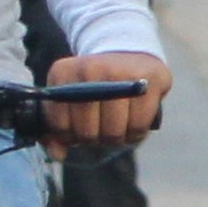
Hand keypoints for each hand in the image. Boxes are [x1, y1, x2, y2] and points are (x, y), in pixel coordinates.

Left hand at [41, 49, 168, 150]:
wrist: (127, 52)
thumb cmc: (94, 84)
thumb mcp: (69, 97)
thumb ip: (57, 128)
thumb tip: (57, 154)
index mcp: (63, 72)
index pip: (60, 124)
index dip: (69, 137)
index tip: (76, 131)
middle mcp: (90, 69)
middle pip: (88, 132)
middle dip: (93, 139)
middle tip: (99, 130)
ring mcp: (120, 73)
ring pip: (114, 132)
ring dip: (115, 139)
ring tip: (115, 128)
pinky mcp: (149, 80)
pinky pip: (138, 126)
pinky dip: (135, 134)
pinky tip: (132, 125)